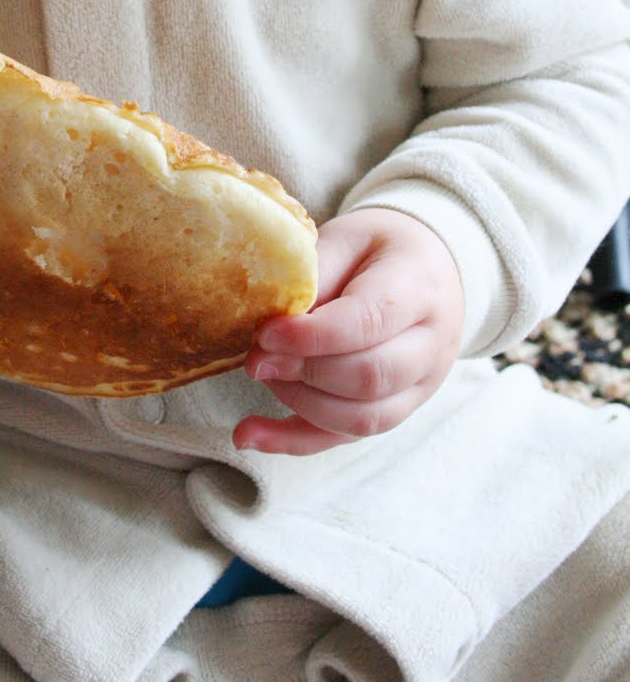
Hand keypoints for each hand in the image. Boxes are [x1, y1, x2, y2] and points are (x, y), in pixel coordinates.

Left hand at [234, 208, 463, 455]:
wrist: (426, 267)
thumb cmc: (378, 249)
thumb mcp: (346, 239)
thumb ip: (315, 276)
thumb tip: (273, 321)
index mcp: (419, 288)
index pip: (370, 322)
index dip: (313, 336)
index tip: (266, 334)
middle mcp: (430, 344)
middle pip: (369, 377)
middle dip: (303, 372)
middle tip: (256, 358)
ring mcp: (420, 386)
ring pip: (363, 418)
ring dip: (301, 403)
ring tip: (263, 375)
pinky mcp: (396, 410)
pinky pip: (346, 437)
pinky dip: (294, 441)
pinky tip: (249, 434)